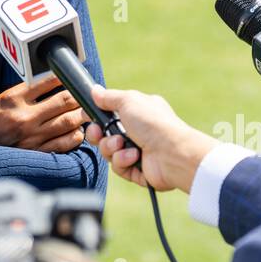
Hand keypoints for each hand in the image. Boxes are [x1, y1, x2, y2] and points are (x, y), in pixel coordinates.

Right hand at [0, 75, 86, 152]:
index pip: (47, 82)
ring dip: (81, 114)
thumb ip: (24, 92)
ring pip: (67, 121)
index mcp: (13, 98)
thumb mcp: (0, 99)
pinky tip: (77, 130)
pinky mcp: (35, 151)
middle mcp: (24, 115)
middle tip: (87, 93)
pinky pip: (63, 143)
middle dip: (80, 95)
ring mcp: (31, 135)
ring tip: (87, 110)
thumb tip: (51, 84)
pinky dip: (75, 135)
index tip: (72, 76)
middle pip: (63, 100)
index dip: (65, 78)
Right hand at [83, 85, 216, 192]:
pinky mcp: (138, 170)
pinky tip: (134, 157)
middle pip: (105, 135)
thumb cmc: (153, 123)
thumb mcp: (128, 101)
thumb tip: (95, 91)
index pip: (110, 115)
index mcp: (137, 113)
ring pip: (109, 152)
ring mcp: (138, 152)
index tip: (89, 118)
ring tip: (122, 145)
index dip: (97, 118)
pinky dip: (123, 161)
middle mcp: (138, 132)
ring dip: (111, 148)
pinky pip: (119, 167)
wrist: (171, 153)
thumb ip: (109, 97)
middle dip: (98, 135)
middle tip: (99, 133)